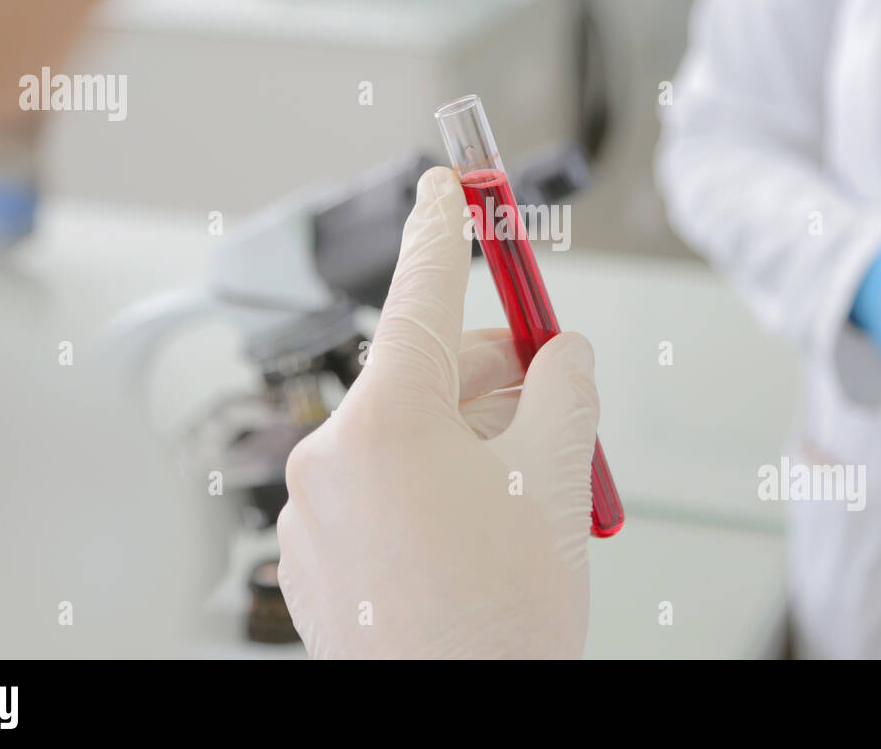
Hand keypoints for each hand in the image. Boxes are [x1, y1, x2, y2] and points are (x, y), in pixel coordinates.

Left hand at [275, 167, 598, 658]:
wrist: (460, 726)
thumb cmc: (502, 616)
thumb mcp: (558, 476)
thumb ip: (563, 387)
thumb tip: (559, 354)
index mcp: (384, 421)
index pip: (421, 293)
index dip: (447, 230)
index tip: (448, 185)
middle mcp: (332, 455)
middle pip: (426, 372)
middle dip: (495, 376)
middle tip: (556, 402)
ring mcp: (317, 512)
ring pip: (408, 434)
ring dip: (474, 438)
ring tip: (529, 494)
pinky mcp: (320, 556)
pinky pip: (382, 488)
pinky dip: (436, 486)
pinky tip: (482, 531)